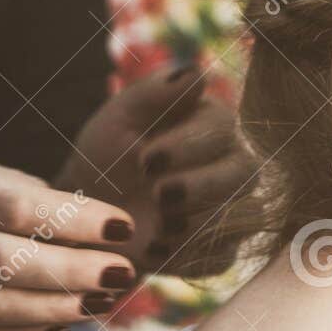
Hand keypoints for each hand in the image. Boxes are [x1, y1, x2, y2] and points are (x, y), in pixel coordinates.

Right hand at [0, 148, 136, 330]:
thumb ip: (30, 197)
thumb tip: (89, 231)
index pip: (19, 207)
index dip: (76, 219)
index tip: (123, 227)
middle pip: (7, 261)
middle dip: (73, 271)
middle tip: (121, 273)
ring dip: (55, 309)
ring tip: (101, 302)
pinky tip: (61, 329)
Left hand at [59, 67, 250, 279]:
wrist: (86, 211)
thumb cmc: (104, 154)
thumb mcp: (119, 117)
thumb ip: (156, 91)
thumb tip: (197, 72)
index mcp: (211, 124)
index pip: (223, 130)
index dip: (187, 146)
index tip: (144, 159)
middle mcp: (232, 163)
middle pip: (244, 175)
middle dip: (199, 187)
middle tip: (157, 193)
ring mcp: (230, 209)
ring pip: (239, 218)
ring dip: (193, 224)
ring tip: (154, 224)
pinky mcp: (219, 249)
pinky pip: (221, 258)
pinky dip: (185, 256)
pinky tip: (154, 248)